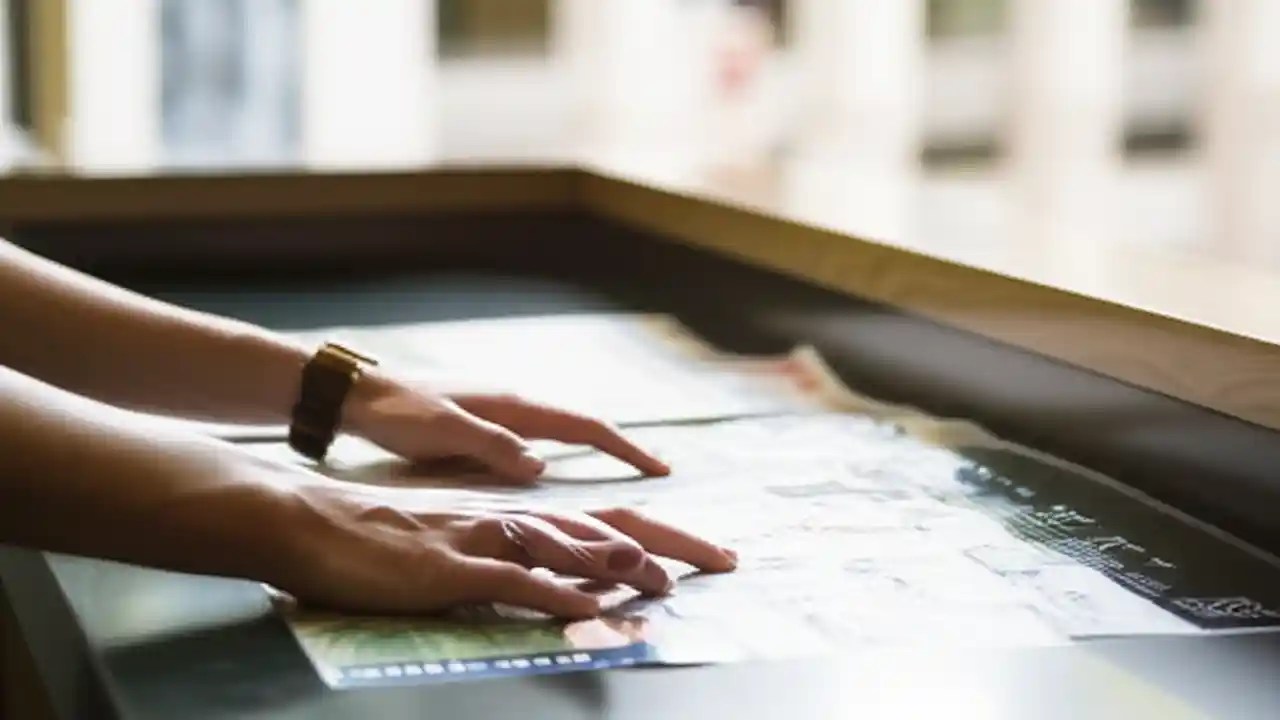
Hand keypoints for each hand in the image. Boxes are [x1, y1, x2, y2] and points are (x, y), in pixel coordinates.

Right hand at [273, 482, 736, 616]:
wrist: (307, 521)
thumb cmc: (370, 537)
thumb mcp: (446, 543)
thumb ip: (496, 559)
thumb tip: (545, 584)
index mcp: (508, 513)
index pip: (596, 519)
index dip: (651, 534)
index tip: (695, 554)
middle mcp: (506, 518)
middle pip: (605, 524)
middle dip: (669, 543)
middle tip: (723, 560)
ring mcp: (480, 540)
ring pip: (569, 547)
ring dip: (621, 566)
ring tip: (668, 586)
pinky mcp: (452, 568)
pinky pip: (516, 581)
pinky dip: (558, 594)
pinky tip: (589, 607)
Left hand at [345, 371, 668, 482]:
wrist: (360, 399)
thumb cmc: (399, 417)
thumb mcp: (444, 433)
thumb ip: (493, 447)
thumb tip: (542, 467)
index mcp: (514, 405)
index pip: (585, 425)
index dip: (625, 448)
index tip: (660, 468)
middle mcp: (516, 405)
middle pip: (584, 426)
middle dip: (622, 447)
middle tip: (657, 473)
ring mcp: (503, 414)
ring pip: (564, 433)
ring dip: (597, 449)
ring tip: (625, 474)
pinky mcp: (487, 427)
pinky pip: (542, 441)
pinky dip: (568, 453)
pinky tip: (565, 471)